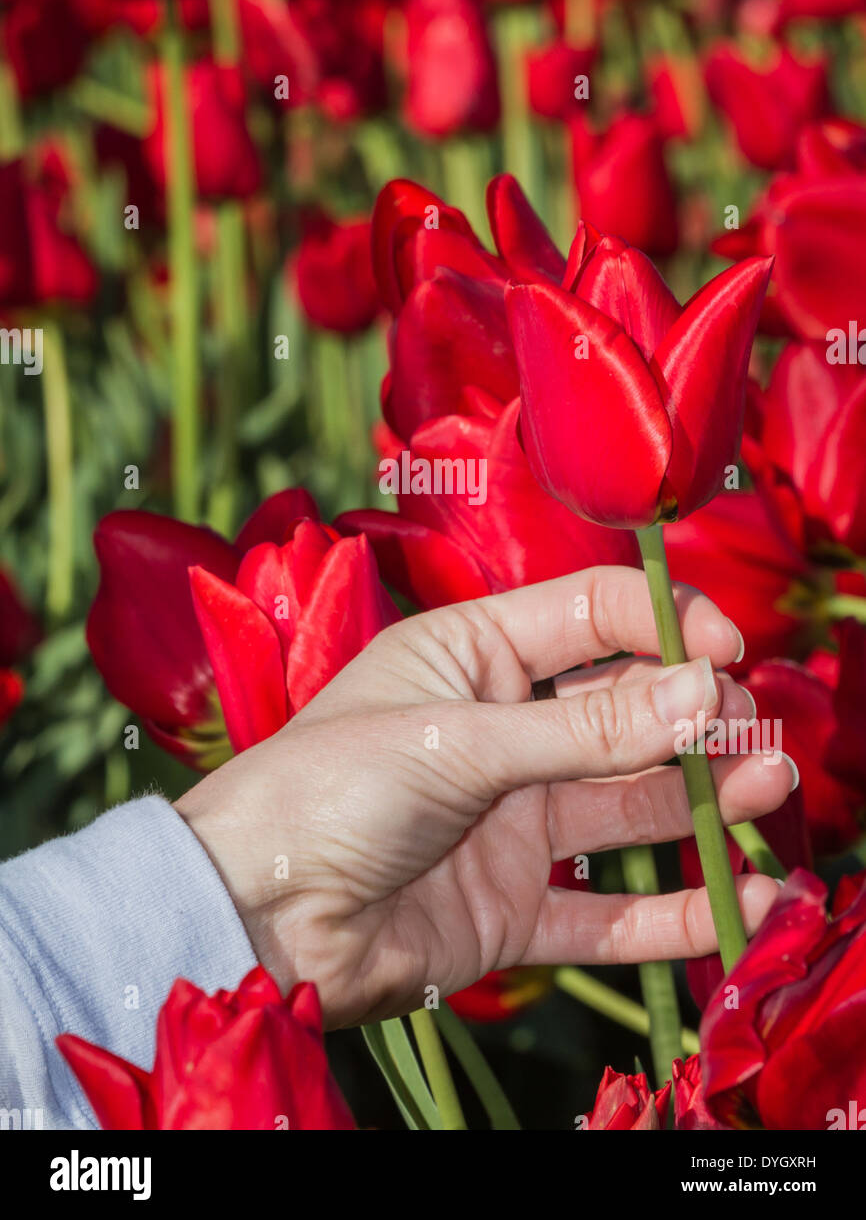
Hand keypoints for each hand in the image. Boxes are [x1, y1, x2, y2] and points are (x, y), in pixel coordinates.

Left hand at [175, 566, 794, 1027]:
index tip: (726, 649)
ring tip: (769, 791)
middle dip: (693, 715)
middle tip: (752, 731)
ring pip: (628, 805)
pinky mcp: (511, 908)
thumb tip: (699, 693)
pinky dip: (671, 914)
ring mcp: (511, 823)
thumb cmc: (322, 792)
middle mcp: (502, 732)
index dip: (663, 623)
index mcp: (473, 656)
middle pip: (623, 712)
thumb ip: (582, 732)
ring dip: (701, 800)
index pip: (590, 616)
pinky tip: (736, 904)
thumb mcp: (456, 743)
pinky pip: (606, 913)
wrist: (249, 919)